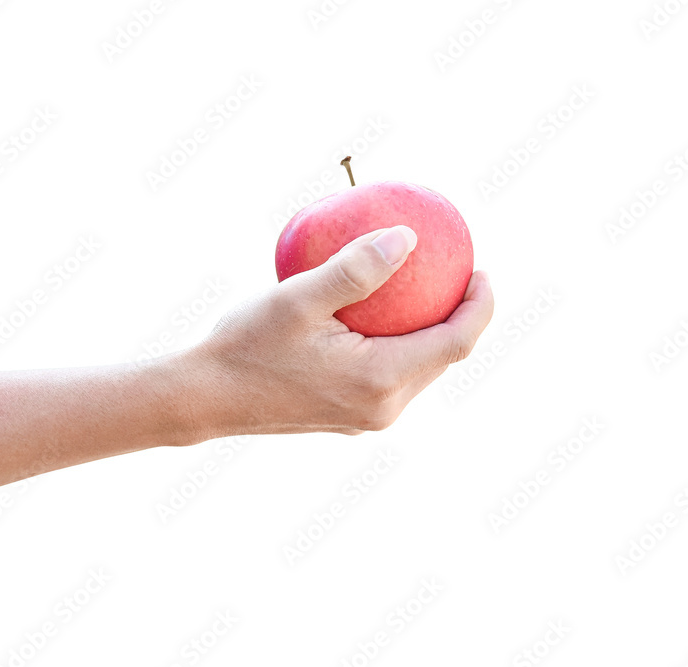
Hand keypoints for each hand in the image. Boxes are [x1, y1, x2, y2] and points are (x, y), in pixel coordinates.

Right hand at [185, 226, 494, 436]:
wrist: (204, 398)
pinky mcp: (350, 418)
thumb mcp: (298, 298)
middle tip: (457, 269)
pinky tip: (382, 316)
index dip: (481, 305)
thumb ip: (356, 269)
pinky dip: (401, 345)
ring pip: (420, 370)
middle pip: (444, 359)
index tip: (482, 268)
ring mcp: (367, 419)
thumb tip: (409, 237)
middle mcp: (383, 409)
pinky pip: (393, 377)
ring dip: (431, 331)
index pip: (457, 341)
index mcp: (380, 380)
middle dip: (461, 315)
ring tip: (426, 288)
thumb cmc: (245, 345)